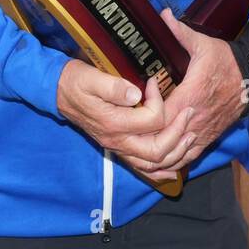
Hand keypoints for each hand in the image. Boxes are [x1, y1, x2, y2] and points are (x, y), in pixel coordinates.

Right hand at [55, 61, 193, 180]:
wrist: (58, 92)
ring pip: (153, 165)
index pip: (151, 121)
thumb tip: (136, 94)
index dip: (160, 101)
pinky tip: (174, 166)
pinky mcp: (119, 147)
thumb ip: (113, 86)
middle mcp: (117, 141)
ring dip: (176, 152)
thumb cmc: (76, 82)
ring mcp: (118, 147)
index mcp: (113, 123)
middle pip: (157, 151)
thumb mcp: (91, 77)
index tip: (155, 82)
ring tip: (190, 134)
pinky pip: (143, 169)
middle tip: (189, 112)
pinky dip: (161, 171)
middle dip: (179, 133)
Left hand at [148, 8, 245, 172]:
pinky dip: (167, 163)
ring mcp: (200, 133)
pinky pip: (185, 159)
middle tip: (126, 125)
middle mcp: (194, 120)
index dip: (145, 111)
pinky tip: (152, 158)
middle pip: (161, 140)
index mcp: (190, 97)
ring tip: (133, 144)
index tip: (142, 95)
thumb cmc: (226, 62)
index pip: (160, 115)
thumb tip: (163, 15)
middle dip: (141, 137)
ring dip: (151, 154)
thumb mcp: (203, 45)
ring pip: (171, 156)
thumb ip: (180, 33)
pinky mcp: (205, 140)